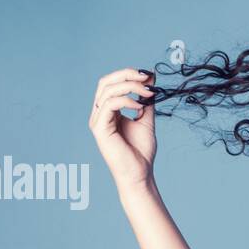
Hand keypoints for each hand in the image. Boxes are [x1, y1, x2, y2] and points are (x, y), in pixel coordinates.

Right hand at [89, 67, 156, 185]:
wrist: (140, 173)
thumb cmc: (141, 152)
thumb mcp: (146, 119)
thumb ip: (146, 100)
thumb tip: (151, 77)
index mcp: (108, 111)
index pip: (112, 83)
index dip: (128, 74)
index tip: (149, 75)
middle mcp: (99, 114)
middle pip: (105, 82)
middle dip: (126, 74)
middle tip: (146, 76)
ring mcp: (97, 121)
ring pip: (107, 91)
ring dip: (130, 87)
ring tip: (148, 94)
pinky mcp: (99, 129)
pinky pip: (109, 105)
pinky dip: (126, 101)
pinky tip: (140, 107)